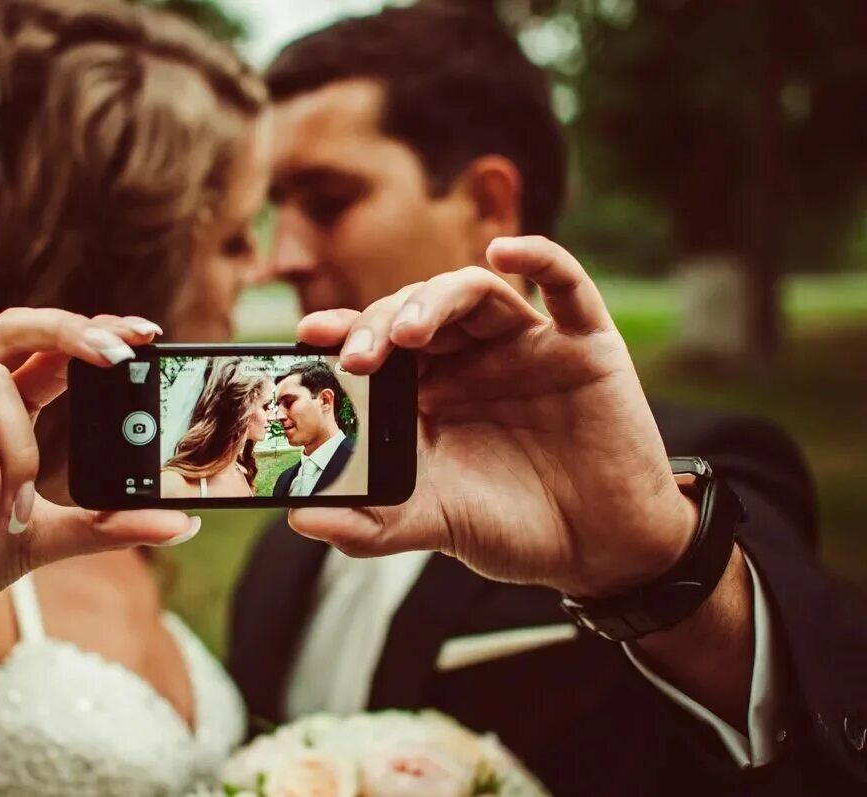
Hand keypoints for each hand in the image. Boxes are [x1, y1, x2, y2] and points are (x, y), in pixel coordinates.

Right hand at [0, 309, 196, 637]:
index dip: (96, 331)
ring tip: (12, 501)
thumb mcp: (51, 536)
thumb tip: (185, 523)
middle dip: (72, 331)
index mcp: (4, 406)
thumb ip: (110, 523)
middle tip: (118, 355)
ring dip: (17, 444)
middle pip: (17, 327)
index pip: (54, 350)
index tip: (147, 335)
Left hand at [290, 237, 696, 597]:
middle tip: (358, 357)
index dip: (342, 332)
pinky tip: (505, 250)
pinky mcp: (584, 346)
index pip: (376, 343)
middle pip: (416, 310)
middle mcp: (471, 359)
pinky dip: (539, 256)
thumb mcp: (432, 524)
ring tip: (408, 332)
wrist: (599, 552)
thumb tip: (300, 517)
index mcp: (427, 391)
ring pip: (475, 291)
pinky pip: (567, 285)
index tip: (306, 336)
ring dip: (435, 300)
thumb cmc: (512, 529)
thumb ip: (368, 525)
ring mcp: (528, 347)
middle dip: (380, 324)